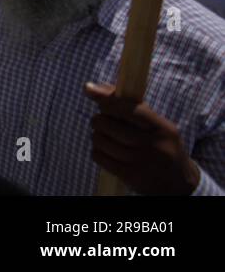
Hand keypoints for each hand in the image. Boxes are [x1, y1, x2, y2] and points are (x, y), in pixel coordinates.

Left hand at [85, 82, 199, 194]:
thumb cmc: (162, 146)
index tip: (96, 98)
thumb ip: (128, 105)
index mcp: (164, 129)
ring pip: (101, 140)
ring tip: (104, 137)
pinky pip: (100, 157)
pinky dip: (97, 151)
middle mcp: (155, 146)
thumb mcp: (156, 126)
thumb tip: (90, 87)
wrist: (181, 184)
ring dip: (97, 136)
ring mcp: (143, 163)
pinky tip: (105, 151)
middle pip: (108, 125)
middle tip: (102, 122)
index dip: (107, 102)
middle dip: (99, 120)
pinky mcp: (131, 177)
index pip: (129, 109)